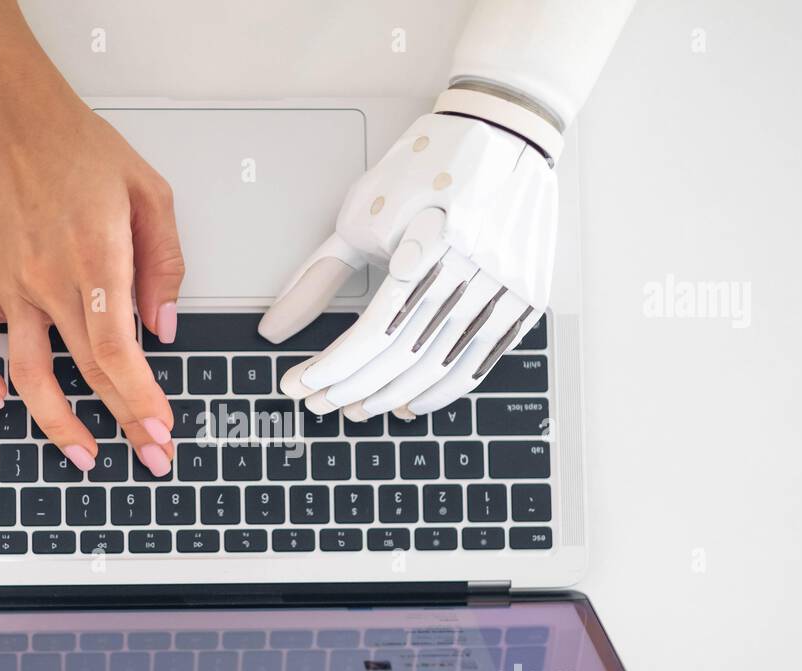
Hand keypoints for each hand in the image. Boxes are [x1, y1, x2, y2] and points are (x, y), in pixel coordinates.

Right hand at [0, 1, 182, 475]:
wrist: (11, 120)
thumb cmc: (80, 150)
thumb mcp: (150, 194)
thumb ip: (165, 264)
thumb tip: (163, 328)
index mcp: (97, 258)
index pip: (117, 349)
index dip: (139, 397)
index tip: (161, 429)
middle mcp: (51, 280)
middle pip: (88, 370)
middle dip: (123, 421)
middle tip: (150, 455)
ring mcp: (13, 286)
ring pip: (28, 372)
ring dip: (55, 423)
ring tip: (84, 457)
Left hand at [259, 112, 555, 421]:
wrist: (505, 130)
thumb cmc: (426, 167)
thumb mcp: (364, 213)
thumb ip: (319, 275)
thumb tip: (275, 329)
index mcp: (428, 242)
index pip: (372, 331)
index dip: (331, 369)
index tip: (298, 386)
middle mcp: (473, 267)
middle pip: (403, 356)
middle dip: (352, 389)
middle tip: (318, 404)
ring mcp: (505, 286)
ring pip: (440, 366)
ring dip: (391, 397)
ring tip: (355, 408)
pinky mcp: (526, 298)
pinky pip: (480, 362)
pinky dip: (441, 391)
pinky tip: (409, 404)